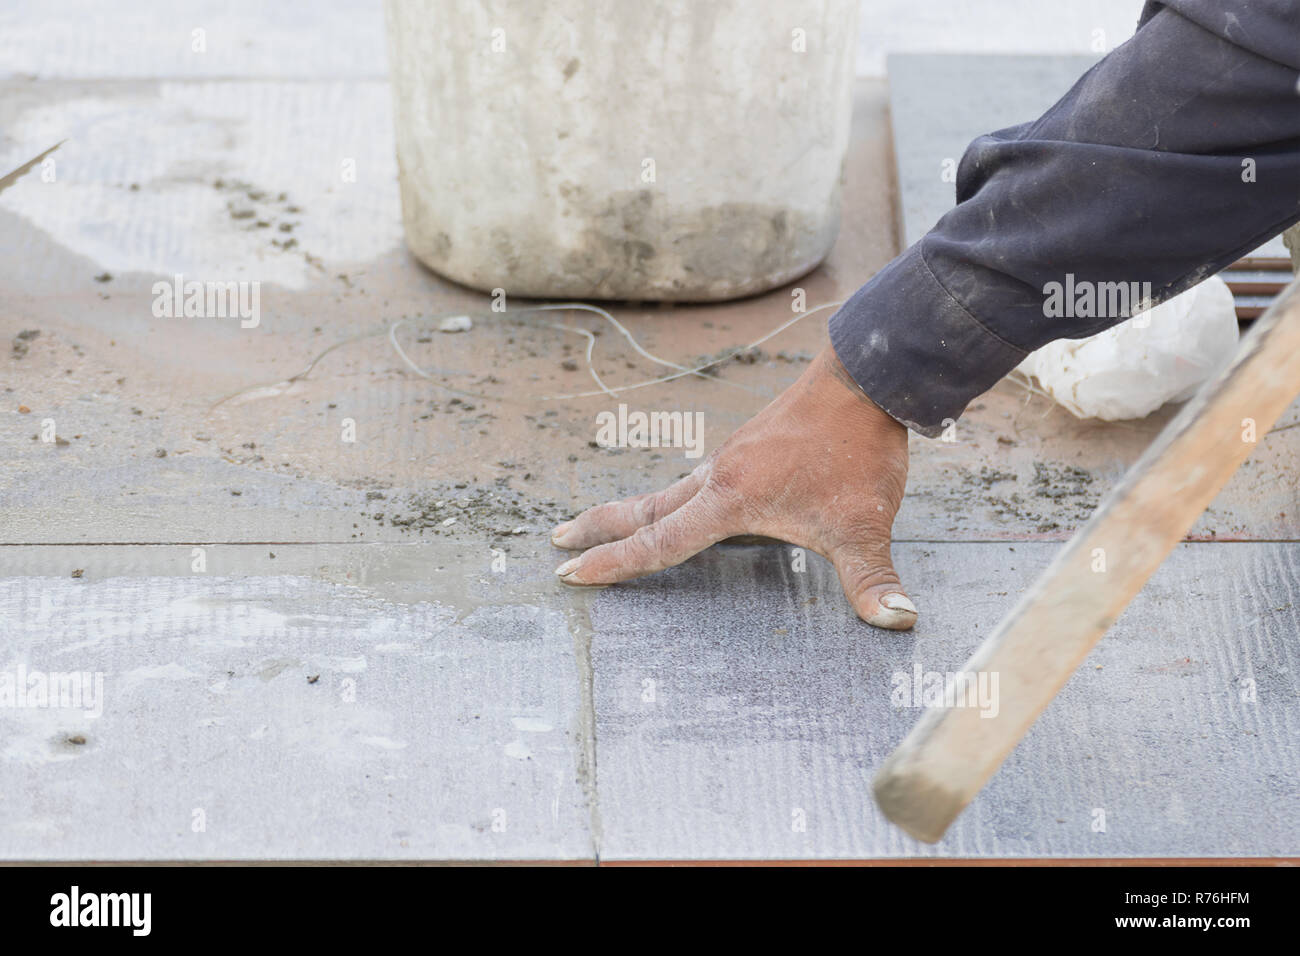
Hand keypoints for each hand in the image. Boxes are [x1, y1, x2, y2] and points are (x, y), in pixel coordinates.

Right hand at [551, 345, 916, 629]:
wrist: (865, 379)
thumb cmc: (858, 449)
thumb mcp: (866, 523)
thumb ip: (873, 578)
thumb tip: (898, 623)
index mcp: (731, 498)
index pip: (660, 541)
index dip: (614, 563)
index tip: (571, 573)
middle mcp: (719, 476)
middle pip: (645, 509)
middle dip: (599, 529)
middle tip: (557, 543)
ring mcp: (731, 458)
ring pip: (667, 491)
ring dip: (630, 511)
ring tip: (603, 524)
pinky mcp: (748, 448)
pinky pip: (694, 480)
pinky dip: (670, 497)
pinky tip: (683, 503)